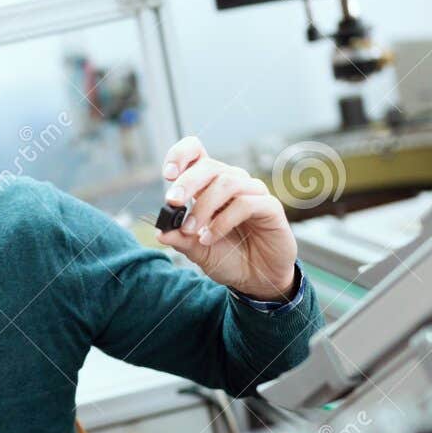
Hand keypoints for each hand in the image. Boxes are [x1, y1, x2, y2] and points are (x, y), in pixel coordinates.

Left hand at [158, 137, 298, 302]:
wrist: (257, 280)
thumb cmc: (230, 258)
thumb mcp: (197, 251)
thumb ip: (181, 240)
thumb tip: (161, 231)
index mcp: (210, 186)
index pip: (197, 153)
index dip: (181, 155)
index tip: (168, 175)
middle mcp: (232, 183)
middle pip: (209, 165)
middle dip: (187, 182)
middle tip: (172, 201)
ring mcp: (252, 193)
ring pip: (226, 182)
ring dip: (203, 207)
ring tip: (192, 231)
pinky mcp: (270, 207)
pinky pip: (245, 203)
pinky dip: (222, 221)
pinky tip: (210, 238)